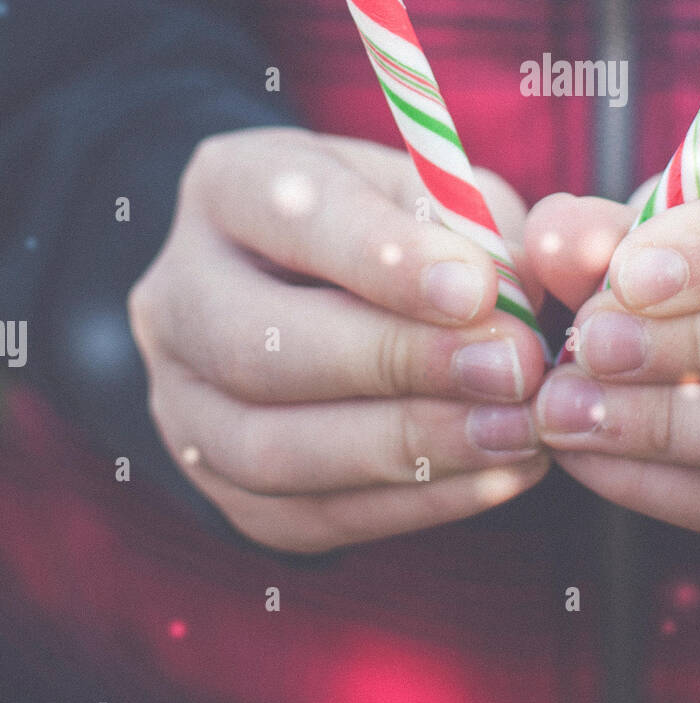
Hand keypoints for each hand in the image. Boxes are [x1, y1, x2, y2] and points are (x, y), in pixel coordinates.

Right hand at [128, 127, 549, 552]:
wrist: (330, 297)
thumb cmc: (399, 229)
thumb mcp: (438, 194)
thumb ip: (474, 234)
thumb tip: (511, 306)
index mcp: (231, 188)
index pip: (290, 216)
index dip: (383, 257)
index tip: (475, 290)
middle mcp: (179, 294)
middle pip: (259, 347)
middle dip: (397, 364)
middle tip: (510, 371)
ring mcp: (182, 400)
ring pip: (270, 449)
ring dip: (410, 448)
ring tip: (516, 432)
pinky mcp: (220, 485)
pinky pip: (307, 515)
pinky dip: (412, 501)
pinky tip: (496, 475)